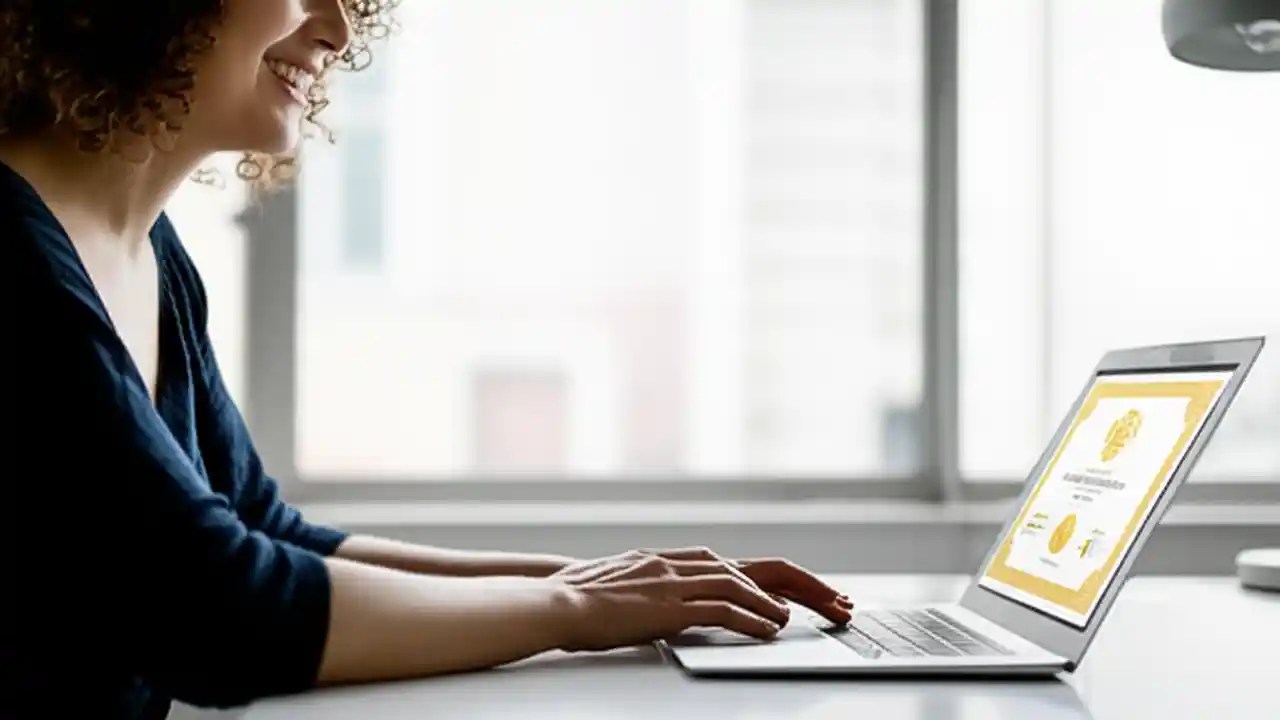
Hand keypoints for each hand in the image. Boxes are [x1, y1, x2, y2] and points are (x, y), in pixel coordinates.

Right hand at [550, 547, 852, 651]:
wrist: (554, 602)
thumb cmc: (581, 600)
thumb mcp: (626, 586)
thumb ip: (655, 587)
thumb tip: (671, 603)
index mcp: (670, 559)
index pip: (732, 562)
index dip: (768, 578)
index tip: (794, 593)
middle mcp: (678, 563)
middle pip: (751, 567)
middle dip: (795, 584)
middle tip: (829, 599)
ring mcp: (673, 581)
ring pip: (741, 584)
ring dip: (774, 603)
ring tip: (797, 621)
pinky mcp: (668, 605)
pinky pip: (722, 609)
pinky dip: (751, 619)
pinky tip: (768, 630)